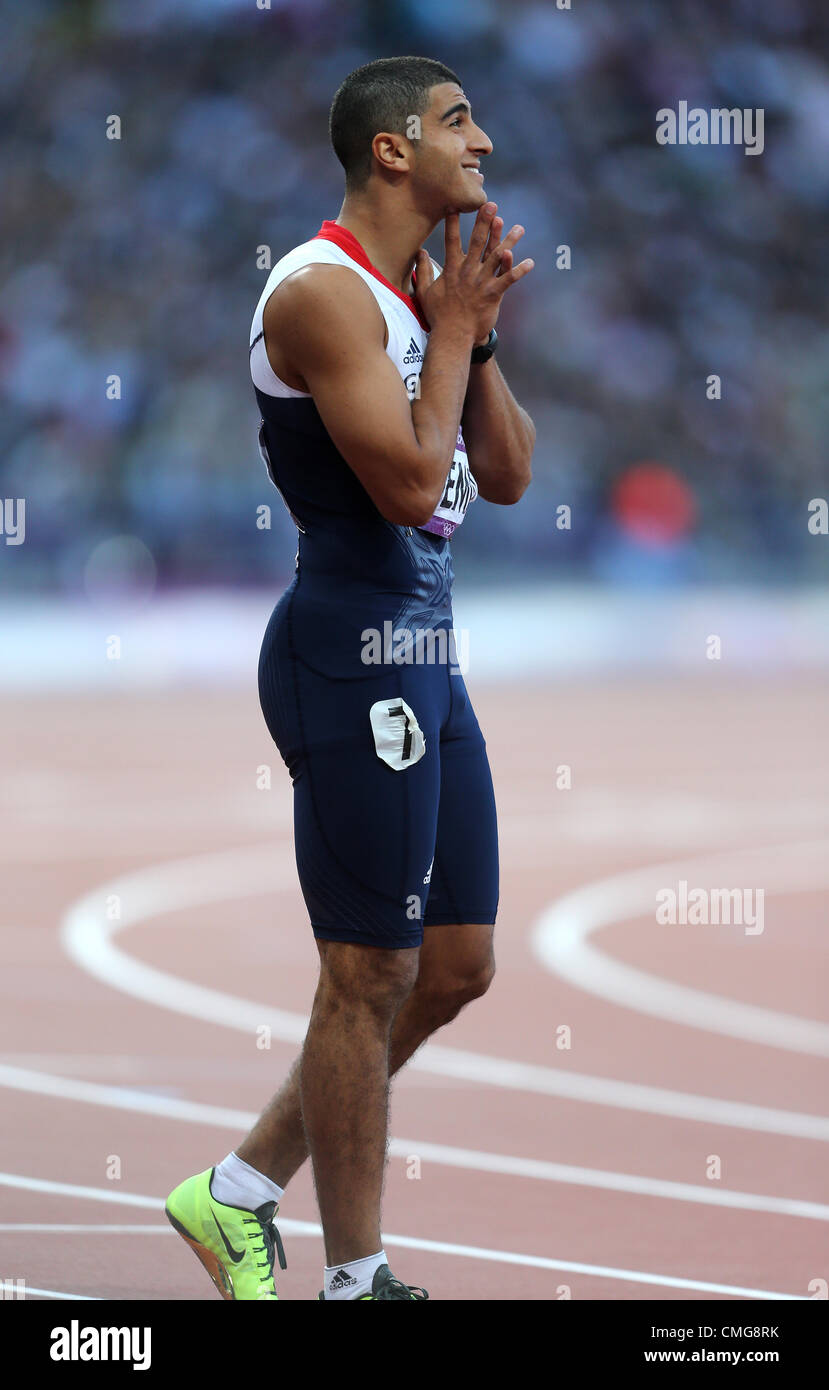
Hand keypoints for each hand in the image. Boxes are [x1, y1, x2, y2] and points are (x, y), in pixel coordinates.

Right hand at [414, 203, 533, 344]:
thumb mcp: (425, 292)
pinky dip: (519, 271)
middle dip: (484, 222)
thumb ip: (423, 270)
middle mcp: (468, 272)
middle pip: (477, 242)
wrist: (452, 336)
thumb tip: (420, 251)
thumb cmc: (439, 315)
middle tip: (491, 205)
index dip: (453, 223)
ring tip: (519, 228)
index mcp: (452, 269)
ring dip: (509, 241)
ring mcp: (481, 282)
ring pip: (497, 256)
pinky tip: (530, 263)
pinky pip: (508, 280)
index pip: (452, 241)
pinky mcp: (493, 295)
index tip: (455, 205)